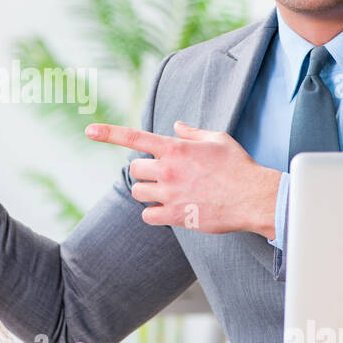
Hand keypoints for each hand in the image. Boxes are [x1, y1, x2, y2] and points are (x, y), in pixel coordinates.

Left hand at [86, 119, 281, 238]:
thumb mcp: (218, 139)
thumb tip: (176, 126)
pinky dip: (153, 213)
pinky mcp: (175, 216)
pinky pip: (147, 215)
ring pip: (138, 192)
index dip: (109, 133)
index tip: (89, 130)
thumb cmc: (238, 166)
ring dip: (147, 191)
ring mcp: (170, 194)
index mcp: (176, 147)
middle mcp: (168, 169)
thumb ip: (192, 133)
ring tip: (168, 191)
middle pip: (134, 168)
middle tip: (163, 174)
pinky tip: (169, 209)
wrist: (254, 197)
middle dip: (144, 170)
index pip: (134, 137)